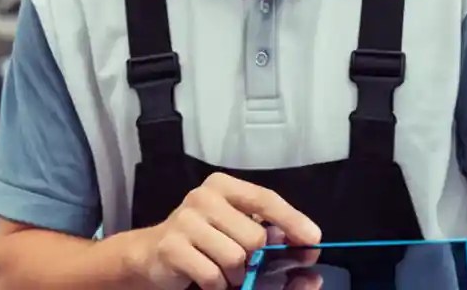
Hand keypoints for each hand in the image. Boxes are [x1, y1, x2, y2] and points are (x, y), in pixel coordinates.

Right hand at [132, 172, 321, 289]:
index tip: (314, 240)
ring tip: (223, 271)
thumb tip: (308, 247)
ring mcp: (185, 221)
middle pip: (254, 236)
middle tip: (245, 266)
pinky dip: (217, 285)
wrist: (152, 254)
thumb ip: (269, 233)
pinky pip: (213, 276)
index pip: (265, 199)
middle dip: (255, 259)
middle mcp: (203, 197)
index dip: (292, 220)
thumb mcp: (235, 227)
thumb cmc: (203, 240)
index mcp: (223, 186)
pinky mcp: (172, 247)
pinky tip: (207, 279)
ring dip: (235, 275)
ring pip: (236, 258)